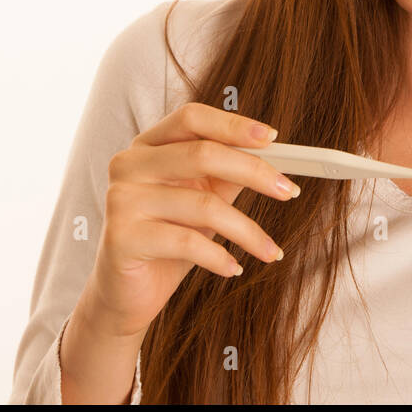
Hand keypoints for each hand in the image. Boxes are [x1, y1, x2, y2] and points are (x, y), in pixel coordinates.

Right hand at [79, 102, 298, 341]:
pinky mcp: (122, 237)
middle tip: (289, 192)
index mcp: (147, 145)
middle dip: (254, 172)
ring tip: (271, 250)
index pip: (192, 118)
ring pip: (203, 204)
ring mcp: (121, 200)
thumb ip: (228, 175)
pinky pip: (187, 242)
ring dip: (248, 230)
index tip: (274, 138)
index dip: (234, 124)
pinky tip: (235, 268)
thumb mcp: (203, 200)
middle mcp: (129, 164)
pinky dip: (220, 257)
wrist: (127, 294)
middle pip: (203, 154)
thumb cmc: (169, 239)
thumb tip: (277, 158)